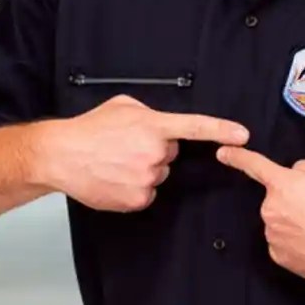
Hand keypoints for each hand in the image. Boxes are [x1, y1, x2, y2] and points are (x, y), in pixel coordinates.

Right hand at [42, 95, 248, 211]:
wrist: (61, 155)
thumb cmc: (89, 129)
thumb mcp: (122, 106)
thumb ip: (148, 113)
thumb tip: (159, 123)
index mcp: (153, 126)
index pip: (195, 127)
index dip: (222, 130)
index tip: (243, 134)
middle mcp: (154, 152)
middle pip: (170, 155)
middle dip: (154, 151)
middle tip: (126, 147)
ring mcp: (147, 178)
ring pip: (157, 175)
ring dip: (142, 169)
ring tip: (115, 162)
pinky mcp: (137, 198)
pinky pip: (146, 194)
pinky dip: (133, 188)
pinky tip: (114, 178)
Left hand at [217, 146, 304, 284]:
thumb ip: (304, 168)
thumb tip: (294, 176)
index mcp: (282, 184)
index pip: (254, 166)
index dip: (237, 157)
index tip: (222, 153)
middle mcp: (271, 209)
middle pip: (276, 198)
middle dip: (292, 200)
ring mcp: (273, 235)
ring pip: (278, 221)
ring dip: (293, 222)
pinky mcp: (279, 256)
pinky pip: (282, 242)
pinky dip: (295, 241)